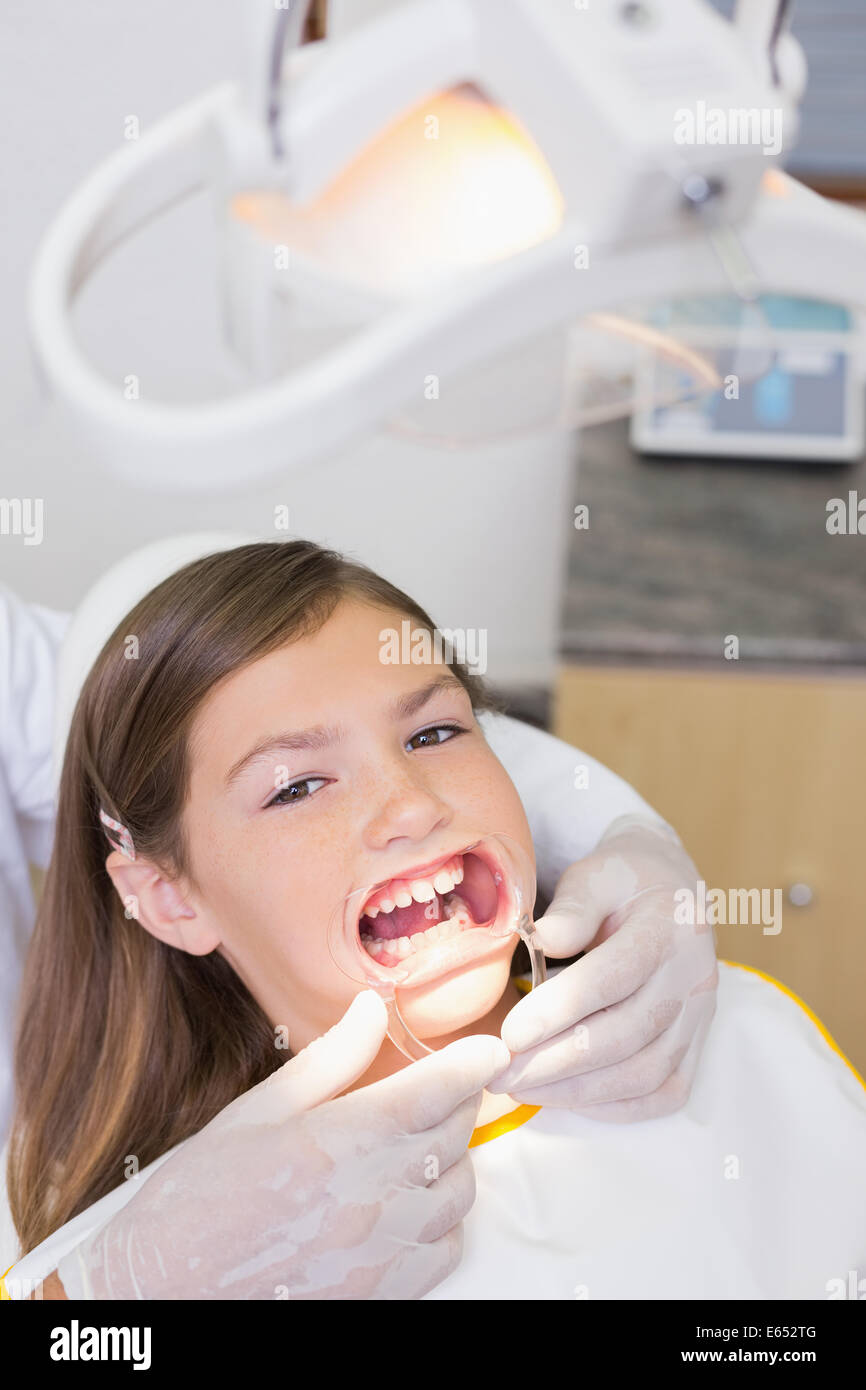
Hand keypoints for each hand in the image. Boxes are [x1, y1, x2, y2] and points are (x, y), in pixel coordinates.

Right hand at [56, 992, 509, 1298]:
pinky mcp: (384, 1293)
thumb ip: (330, 1060)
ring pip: (460, 1191)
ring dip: (451, 1158)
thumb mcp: (257, 1112)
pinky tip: (408, 1202)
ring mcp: (384, 1252)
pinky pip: (448, 1248)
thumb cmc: (200, 1197)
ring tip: (414, 1144)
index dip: (472, 1063)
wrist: (165, 1292)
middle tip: (432, 1087)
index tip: (490, 1048)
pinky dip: (443, 1219)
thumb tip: (371, 1008)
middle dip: (454, 1101)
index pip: (437, 1091)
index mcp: (341, 1140)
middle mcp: (375, 1197)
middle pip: (455, 1133)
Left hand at [489, 815, 717, 1119]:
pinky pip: (668, 1090)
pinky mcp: (698, 1040)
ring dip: (581, 1090)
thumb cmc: (622, 881)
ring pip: (647, 1071)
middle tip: (502, 1073)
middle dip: (558, 1061)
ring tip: (524, 1088)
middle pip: (627, 1034)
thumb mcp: (595, 876)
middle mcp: (692, 976)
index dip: (560, 1011)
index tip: (510, 1035)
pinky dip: (620, 1106)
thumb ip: (572, 907)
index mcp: (667, 927)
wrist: (672, 887)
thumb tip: (543, 938)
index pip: (613, 978)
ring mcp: (700, 1013)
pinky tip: (572, 1099)